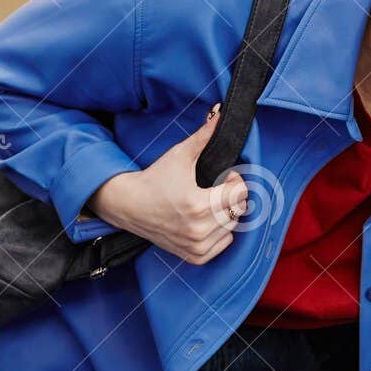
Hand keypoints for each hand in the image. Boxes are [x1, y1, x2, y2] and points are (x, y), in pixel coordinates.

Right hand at [87, 103, 247, 264]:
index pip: (241, 192)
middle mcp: (199, 230)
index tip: (221, 177)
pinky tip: (202, 221)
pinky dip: (219, 231)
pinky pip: (225, 242)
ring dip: (226, 214)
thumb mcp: (179, 155)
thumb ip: (203, 137)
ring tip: (206, 204)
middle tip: (213, 189)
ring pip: (234, 226)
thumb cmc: (155, 178)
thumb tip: (221, 113)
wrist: (128, 206)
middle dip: (231, 196)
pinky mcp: (196, 257)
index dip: (234, 180)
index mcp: (198, 205)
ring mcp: (198, 246)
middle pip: (239, 209)